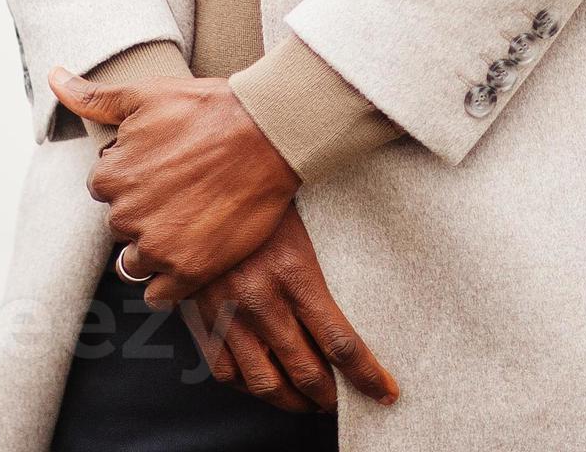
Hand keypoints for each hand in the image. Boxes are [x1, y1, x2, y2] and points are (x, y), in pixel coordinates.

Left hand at [53, 65, 295, 304]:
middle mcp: (127, 216)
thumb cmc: (208, 109)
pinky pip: (159, 294)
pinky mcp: (190, 270)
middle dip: (143, 211)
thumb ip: (94, 96)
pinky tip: (190, 256)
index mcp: (111, 177)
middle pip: (121, 224)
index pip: (104, 189)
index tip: (159, 168)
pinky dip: (169, 282)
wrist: (268, 133)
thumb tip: (54, 77)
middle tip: (180, 190)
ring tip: (189, 221)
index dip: (132, 177)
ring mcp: (158, 247)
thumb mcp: (145, 95)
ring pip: (136, 261)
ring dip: (154, 247)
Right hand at [184, 209, 398, 414]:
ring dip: (294, 402)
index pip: (340, 342)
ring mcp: (228, 313)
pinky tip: (267, 382)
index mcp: (294, 272)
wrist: (201, 184)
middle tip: (346, 402)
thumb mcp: (303, 225)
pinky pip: (226, 372)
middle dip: (331, 397)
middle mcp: (261, 299)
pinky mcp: (201, 318)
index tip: (384, 392)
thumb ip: (322, 271)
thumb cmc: (262, 199)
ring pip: (266, 383)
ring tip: (309, 402)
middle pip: (307, 371)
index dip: (366, 376)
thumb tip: (347, 314)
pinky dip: (250, 387)